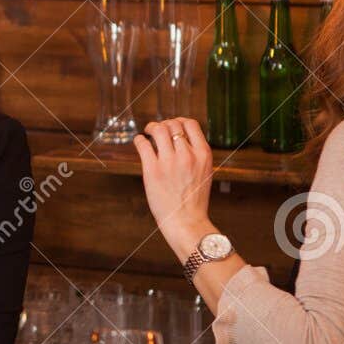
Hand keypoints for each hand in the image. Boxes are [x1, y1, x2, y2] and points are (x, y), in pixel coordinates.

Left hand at [134, 118, 216, 258]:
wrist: (187, 222)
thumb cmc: (194, 201)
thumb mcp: (204, 173)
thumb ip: (195, 155)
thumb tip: (179, 139)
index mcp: (203, 155)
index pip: (191, 124)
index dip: (179, 121)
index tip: (172, 125)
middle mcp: (187, 155)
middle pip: (172, 124)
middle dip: (163, 124)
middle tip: (156, 131)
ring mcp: (169, 162)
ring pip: (158, 129)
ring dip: (150, 128)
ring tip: (147, 133)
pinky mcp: (152, 170)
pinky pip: (143, 144)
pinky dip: (139, 140)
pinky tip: (140, 143)